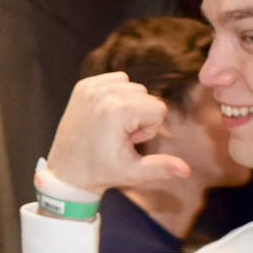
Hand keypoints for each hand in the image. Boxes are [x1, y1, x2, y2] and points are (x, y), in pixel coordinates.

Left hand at [44, 74, 190, 195]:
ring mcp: (91, 87)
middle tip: (120, 136)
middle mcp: (104, 93)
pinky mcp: (84, 85)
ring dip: (130, 107)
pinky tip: (106, 116)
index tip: (129, 142)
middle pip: (148, 96)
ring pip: (134, 87)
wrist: (66, 171)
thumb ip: (161, 167)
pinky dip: (118, 96)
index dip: (150, 129)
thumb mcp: (133, 172)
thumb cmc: (101, 172)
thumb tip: (187, 170)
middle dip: (141, 117)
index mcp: (117, 110)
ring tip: (112, 128)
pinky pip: (118, 80)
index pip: (159, 108)